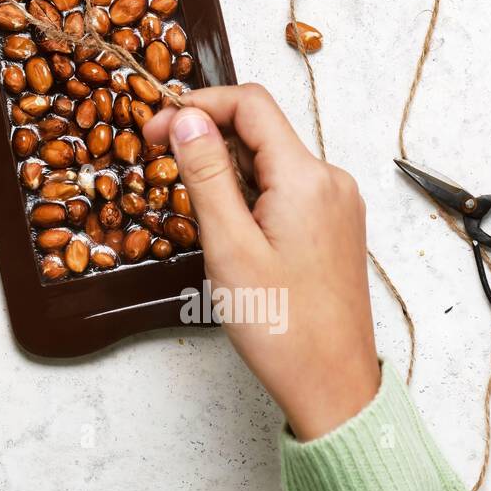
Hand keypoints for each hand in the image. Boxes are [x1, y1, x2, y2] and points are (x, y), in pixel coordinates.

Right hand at [143, 84, 380, 440]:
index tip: (155, 128)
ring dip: (226, 168)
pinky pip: (284, 187)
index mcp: (306, 178)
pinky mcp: (332, 226)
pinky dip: (248, 192)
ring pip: (269, 159)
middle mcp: (329, 181)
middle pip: (260, 129)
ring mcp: (335, 204)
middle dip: (206, 136)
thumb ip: (206, 175)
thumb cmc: (282, 327)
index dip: (197, 104)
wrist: (333, 387)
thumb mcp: (229, 246)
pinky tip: (229, 228)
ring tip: (199, 214)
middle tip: (162, 163)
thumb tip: (185, 118)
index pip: (249, 104)